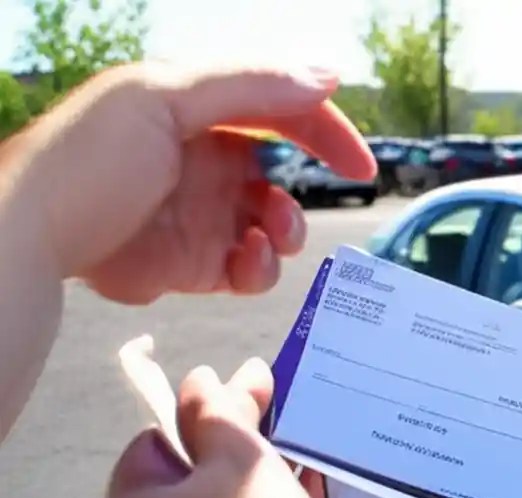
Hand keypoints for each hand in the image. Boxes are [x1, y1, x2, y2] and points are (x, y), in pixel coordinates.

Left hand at [4, 61, 375, 303]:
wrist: (30, 235)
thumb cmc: (85, 158)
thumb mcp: (164, 99)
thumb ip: (251, 85)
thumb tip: (328, 76)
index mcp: (197, 108)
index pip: (279, 109)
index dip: (325, 130)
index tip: (359, 165)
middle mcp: (203, 160)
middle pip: (283, 171)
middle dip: (304, 189)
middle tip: (297, 211)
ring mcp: (200, 213)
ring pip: (274, 224)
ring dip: (286, 230)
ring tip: (268, 236)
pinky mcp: (193, 264)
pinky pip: (250, 268)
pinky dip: (262, 267)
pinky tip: (246, 260)